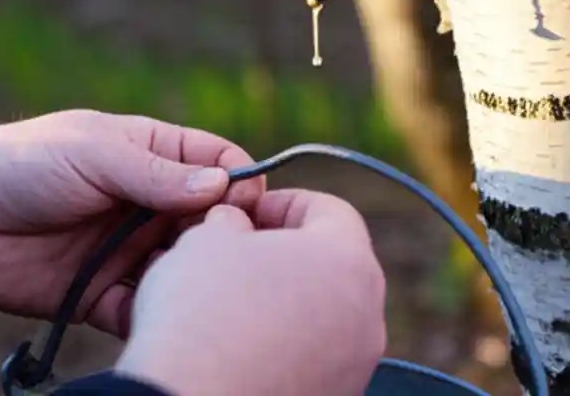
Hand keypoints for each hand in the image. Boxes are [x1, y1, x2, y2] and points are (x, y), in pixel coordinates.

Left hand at [0, 109, 262, 335]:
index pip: (217, 163)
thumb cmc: (21, 165)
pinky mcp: (102, 293)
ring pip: (184, 266)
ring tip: (194, 282)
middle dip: (226, 234)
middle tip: (226, 250)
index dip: (240, 181)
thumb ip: (156, 173)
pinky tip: (157, 310)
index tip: (245, 204)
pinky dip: (155, 311)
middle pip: (210, 218)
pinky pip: (143, 308)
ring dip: (194, 275)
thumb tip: (223, 186)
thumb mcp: (93, 154)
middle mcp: (146, 202)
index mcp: (150, 153)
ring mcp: (127, 248)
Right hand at [114, 191, 386, 395]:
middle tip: (232, 256)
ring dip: (280, 303)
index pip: (329, 210)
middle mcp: (368, 315)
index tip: (242, 212)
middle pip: (330, 265)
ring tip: (225, 306)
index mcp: (349, 260)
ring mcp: (355, 365)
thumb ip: (231, 220)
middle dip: (282, 254)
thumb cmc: (201, 313)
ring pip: (321, 315)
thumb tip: (236, 225)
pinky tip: (234, 349)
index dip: (281, 203)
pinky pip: (311, 358)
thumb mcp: (206, 240)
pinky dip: (280, 346)